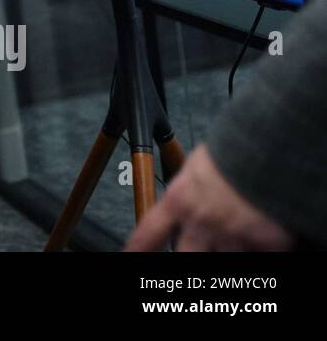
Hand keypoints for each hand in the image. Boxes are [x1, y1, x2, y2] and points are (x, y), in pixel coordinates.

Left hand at [124, 145, 294, 251]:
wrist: (272, 145)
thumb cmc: (234, 147)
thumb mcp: (198, 164)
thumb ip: (189, 188)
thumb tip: (185, 197)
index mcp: (179, 199)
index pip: (148, 232)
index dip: (137, 249)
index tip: (130, 256)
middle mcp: (201, 222)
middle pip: (185, 255)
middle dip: (189, 253)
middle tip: (199, 243)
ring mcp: (232, 235)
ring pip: (224, 258)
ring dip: (231, 246)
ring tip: (241, 222)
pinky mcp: (265, 243)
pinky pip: (260, 254)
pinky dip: (262, 245)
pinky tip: (265, 229)